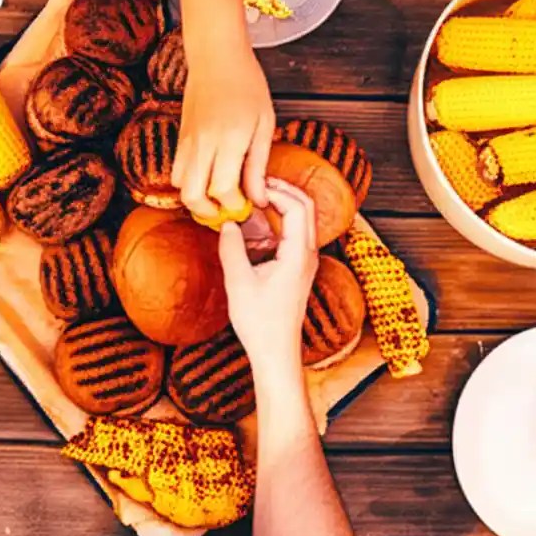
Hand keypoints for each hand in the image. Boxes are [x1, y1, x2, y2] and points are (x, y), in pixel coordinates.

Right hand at [172, 43, 275, 221]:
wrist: (216, 57)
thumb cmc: (247, 85)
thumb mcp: (264, 124)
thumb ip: (258, 165)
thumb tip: (258, 199)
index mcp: (231, 139)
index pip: (224, 189)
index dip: (235, 206)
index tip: (248, 207)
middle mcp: (204, 143)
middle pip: (194, 196)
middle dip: (210, 213)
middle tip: (228, 212)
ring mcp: (187, 141)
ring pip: (181, 187)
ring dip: (198, 199)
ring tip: (217, 197)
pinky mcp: (179, 138)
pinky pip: (177, 171)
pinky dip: (188, 183)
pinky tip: (207, 179)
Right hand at [217, 178, 317, 372]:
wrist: (276, 352)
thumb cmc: (260, 323)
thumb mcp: (239, 282)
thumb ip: (232, 247)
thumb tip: (227, 222)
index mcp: (298, 255)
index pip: (297, 207)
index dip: (277, 191)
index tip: (253, 188)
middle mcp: (308, 254)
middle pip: (306, 207)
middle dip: (283, 190)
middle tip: (257, 183)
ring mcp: (305, 261)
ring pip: (303, 219)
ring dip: (282, 204)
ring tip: (255, 198)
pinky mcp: (299, 268)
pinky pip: (295, 234)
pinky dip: (279, 221)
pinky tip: (256, 225)